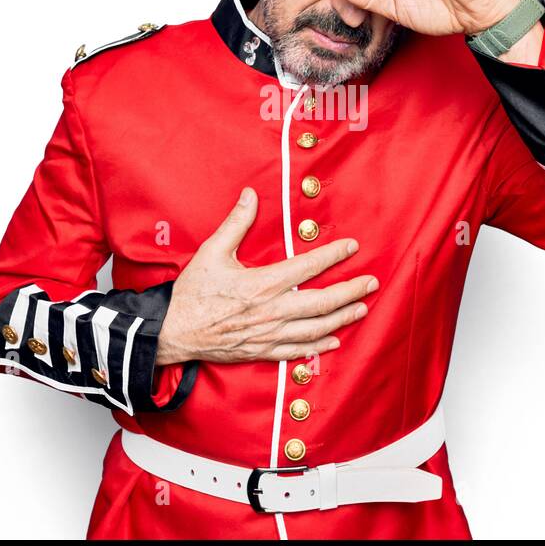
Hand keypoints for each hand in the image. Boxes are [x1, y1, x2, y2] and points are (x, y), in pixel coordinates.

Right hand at [156, 187, 376, 364]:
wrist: (173, 331)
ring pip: (316, 328)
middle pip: (323, 301)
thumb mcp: (212, 252)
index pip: (309, 267)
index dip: (334, 255)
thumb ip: (236, 223)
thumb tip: (250, 195)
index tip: (352, 247)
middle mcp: (272, 310)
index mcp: (263, 283)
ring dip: (342, 318)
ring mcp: (269, 333)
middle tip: (371, 283)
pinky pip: (297, 350)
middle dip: (351, 291)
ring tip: (361, 309)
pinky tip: (333, 341)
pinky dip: (319, 346)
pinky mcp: (262, 350)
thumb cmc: (192, 293)